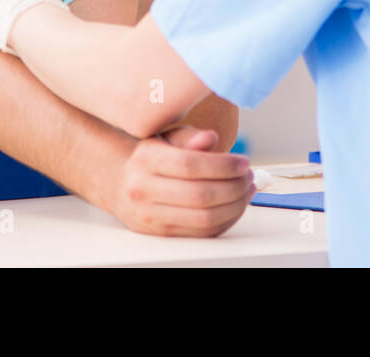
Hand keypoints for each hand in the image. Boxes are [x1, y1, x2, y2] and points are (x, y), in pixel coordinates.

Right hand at [108, 126, 255, 237]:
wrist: (120, 183)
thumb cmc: (151, 157)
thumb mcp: (165, 137)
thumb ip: (189, 137)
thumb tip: (210, 138)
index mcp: (145, 159)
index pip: (189, 164)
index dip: (223, 165)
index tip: (243, 162)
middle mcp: (143, 189)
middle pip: (200, 195)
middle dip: (234, 187)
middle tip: (249, 176)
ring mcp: (150, 216)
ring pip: (204, 218)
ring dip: (235, 206)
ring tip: (247, 190)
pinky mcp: (161, 234)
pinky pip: (202, 233)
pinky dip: (226, 220)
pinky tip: (236, 206)